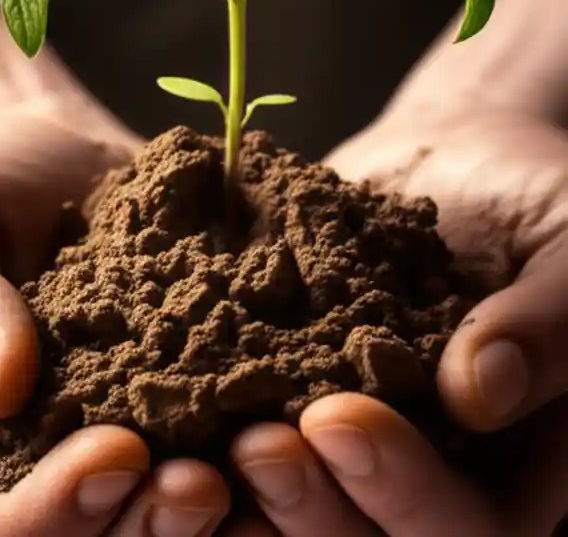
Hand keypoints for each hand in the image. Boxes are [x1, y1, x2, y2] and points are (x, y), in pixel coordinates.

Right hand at [0, 98, 243, 535]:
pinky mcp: (207, 409)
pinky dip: (285, 455)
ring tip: (271, 452)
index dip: (51, 510)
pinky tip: (322, 419)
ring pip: (172, 517)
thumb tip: (1, 387)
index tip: (113, 452)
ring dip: (223, 511)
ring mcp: (137, 440)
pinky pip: (241, 458)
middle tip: (201, 483)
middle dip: (151, 526)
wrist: (67, 159)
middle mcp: (57, 460)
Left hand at [218, 105, 567, 534]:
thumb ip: (550, 325)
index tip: (338, 418)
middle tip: (254, 444)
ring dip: (240, 500)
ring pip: (288, 520)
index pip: (468, 529)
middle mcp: (425, 487)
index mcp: (512, 478)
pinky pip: (233, 454)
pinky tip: (142, 420)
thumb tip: (477, 393)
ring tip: (189, 452)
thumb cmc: (541, 205)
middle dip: (308, 507)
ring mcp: (347, 462)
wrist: (454, 168)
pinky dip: (191, 446)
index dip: (404, 491)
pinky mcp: (279, 417)